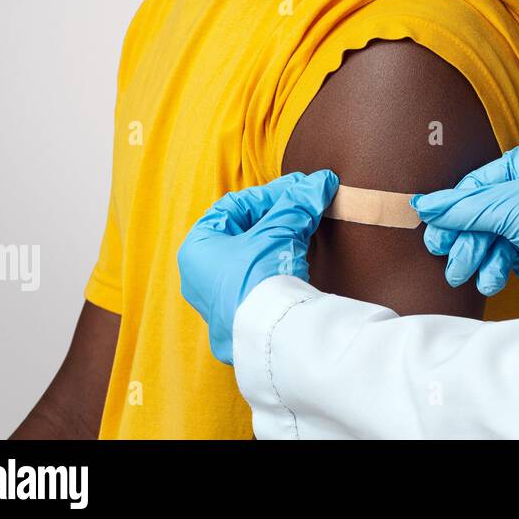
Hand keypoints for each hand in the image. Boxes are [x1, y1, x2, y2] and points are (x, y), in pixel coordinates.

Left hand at [178, 170, 338, 364]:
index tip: (299, 190)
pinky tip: (297, 266)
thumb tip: (321, 180)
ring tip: (305, 234)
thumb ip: (298, 203)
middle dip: (276, 218)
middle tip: (304, 209)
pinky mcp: (236, 322)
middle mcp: (198, 275)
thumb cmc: (259, 279)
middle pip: (241, 233)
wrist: (268, 338)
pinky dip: (276, 269)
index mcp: (197, 248)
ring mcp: (216, 302)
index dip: (270, 194)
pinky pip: (255, 285)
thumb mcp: (279, 232)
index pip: (233, 207)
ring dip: (277, 243)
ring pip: (249, 260)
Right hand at [413, 142, 518, 299]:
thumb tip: (422, 205)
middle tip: (455, 268)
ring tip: (489, 281)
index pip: (477, 185)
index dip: (454, 214)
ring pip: (497, 235)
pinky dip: (512, 264)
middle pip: (484, 213)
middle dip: (471, 244)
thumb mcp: (508, 210)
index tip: (435, 240)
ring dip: (490, 260)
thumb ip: (463, 208)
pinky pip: (514, 249)